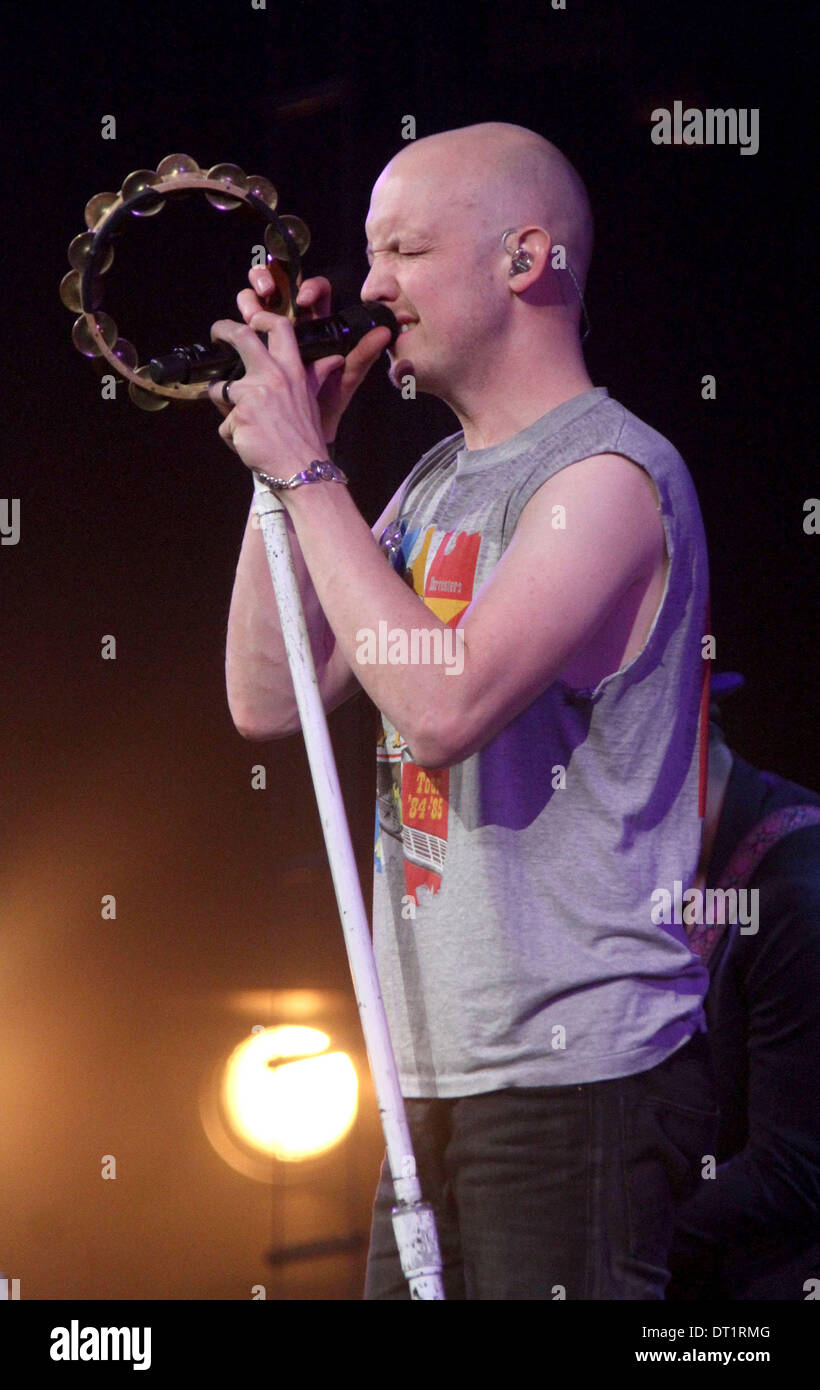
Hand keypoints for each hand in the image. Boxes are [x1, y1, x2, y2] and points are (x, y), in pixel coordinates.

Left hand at [208, 311, 329, 481]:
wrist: (303, 471)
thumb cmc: (306, 438)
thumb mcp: (312, 400)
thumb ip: (316, 376)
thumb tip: (335, 359)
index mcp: (293, 371)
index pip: (279, 328)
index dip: (262, 318)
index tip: (252, 321)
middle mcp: (273, 377)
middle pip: (241, 337)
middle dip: (222, 329)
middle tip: (216, 334)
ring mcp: (253, 395)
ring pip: (220, 389)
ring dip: (223, 404)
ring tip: (242, 423)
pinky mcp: (238, 417)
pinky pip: (224, 424)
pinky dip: (232, 436)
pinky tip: (248, 443)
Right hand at [240, 269, 391, 443]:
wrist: (302, 440)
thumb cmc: (326, 408)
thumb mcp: (345, 381)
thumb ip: (362, 356)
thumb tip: (384, 332)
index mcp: (316, 329)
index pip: (315, 292)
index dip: (310, 288)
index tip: (303, 301)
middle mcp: (289, 328)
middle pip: (274, 287)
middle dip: (263, 279)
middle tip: (264, 292)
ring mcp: (265, 341)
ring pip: (250, 304)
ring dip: (246, 299)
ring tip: (245, 310)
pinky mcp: (245, 359)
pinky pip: (234, 338)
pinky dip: (228, 335)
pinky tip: (227, 342)